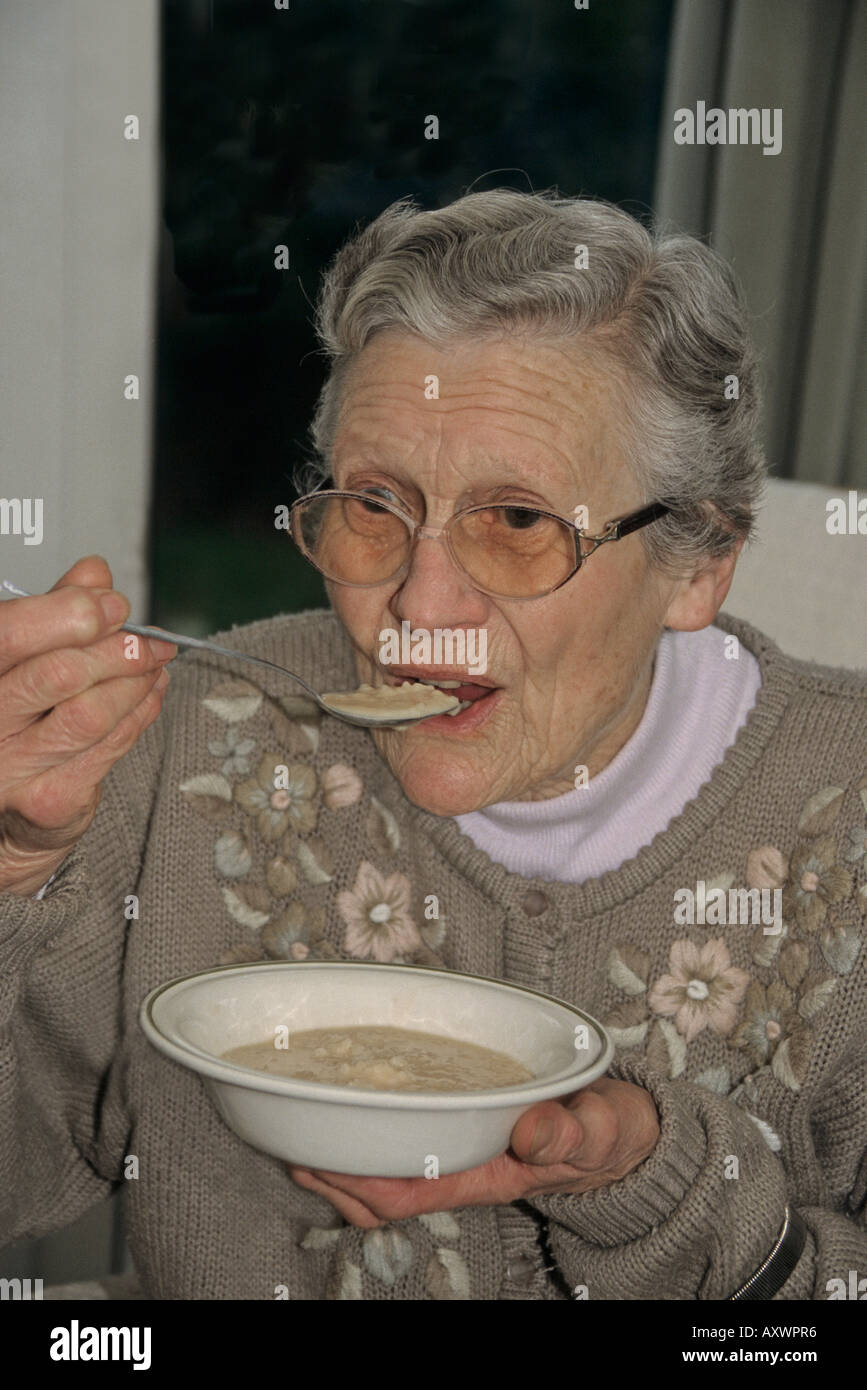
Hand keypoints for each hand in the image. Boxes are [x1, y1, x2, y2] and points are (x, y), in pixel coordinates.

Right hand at [0, 556, 175, 894]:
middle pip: (56, 674)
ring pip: (90, 713)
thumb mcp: (25, 659)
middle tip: (146, 640)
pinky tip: (150, 693)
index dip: (69, 612)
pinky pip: (110, 747)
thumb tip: (94, 573)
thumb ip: (56, 614)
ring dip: (135, 681)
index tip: (112, 603)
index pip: (9, 634)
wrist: (6, 812)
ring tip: (155, 662)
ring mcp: (12, 767)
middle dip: (114, 649)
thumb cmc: (16, 722)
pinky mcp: (49, 799)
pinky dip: (141, 712)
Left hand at [287, 1077, 659, 1228]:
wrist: (625, 1132)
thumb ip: (574, 1132)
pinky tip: (351, 1117)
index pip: (413, 1189)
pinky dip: (371, 1137)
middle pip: (387, 1191)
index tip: (324, 1160)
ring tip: (304, 1136)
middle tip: (292, 1145)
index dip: (364, 1180)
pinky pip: (405, 1147)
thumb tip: (532, 1132)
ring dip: (345, 1162)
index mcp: (490, 1173)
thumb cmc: (610, 1130)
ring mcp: (461, 1154)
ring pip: (389, 1175)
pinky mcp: (462, 1131)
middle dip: (337, 1176)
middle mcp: (466, 1169)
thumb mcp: (602, 1129)